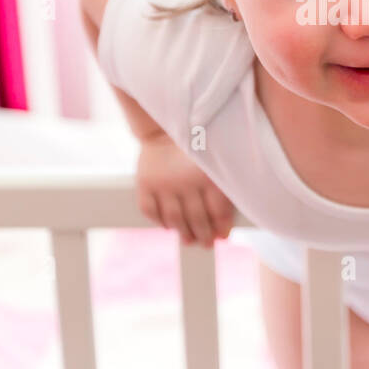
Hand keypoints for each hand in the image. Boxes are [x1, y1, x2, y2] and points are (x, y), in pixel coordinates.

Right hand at [135, 132, 235, 246]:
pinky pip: (150, 211)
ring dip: (182, 232)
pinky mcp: (144, 183)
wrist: (165, 125)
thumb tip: (224, 225)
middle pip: (196, 219)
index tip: (222, 235)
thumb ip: (224, 186)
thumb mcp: (217, 158)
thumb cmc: (199, 146)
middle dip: (203, 235)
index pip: (218, 211)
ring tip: (188, 239)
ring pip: (174, 219)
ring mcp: (163, 184)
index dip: (221, 227)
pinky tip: (167, 225)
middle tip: (205, 243)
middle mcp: (185, 181)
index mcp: (208, 175)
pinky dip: (159, 221)